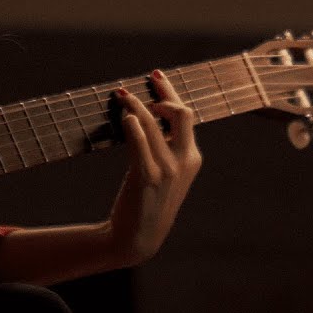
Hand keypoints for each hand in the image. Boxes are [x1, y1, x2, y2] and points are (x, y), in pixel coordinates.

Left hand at [105, 69, 201, 265]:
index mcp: (192, 157)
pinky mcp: (147, 176)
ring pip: (154, 123)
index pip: (186, 115)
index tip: (155, 77)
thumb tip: (150, 114)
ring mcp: (167, 169)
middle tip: (139, 82)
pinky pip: (140, 141)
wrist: (139, 235)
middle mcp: (184, 161)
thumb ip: (167, 147)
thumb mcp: (168, 173)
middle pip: (180, 113)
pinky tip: (124, 117)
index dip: (170, 92)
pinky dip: (133, 125)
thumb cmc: (149, 199)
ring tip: (120, 96)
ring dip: (135, 104)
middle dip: (160, 92)